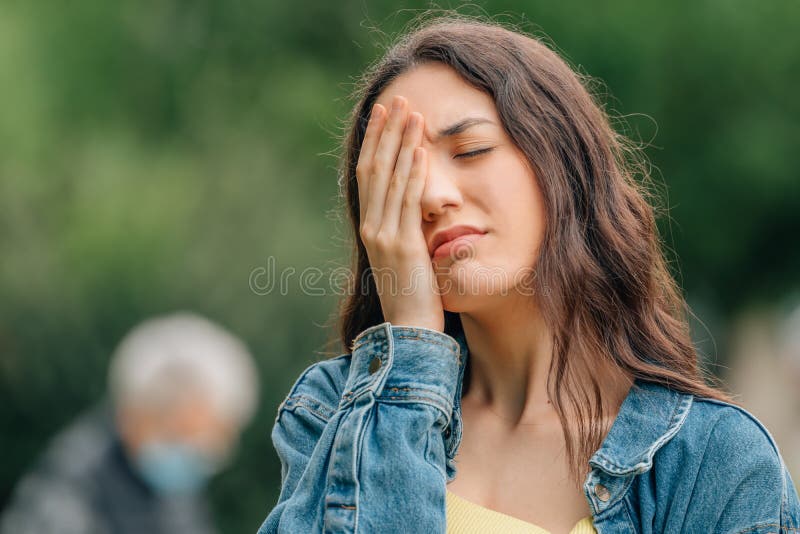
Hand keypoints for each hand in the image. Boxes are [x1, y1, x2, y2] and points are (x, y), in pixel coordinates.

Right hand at [355, 95, 444, 331]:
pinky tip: (419, 148)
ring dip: (401, 142)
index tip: (385, 115)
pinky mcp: (401, 245)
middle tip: (397, 98)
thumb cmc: (413, 297)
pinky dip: (412, 173)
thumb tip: (416, 205)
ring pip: (388, 178)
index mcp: (371, 226)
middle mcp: (371, 226)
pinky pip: (406, 201)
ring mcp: (383, 235)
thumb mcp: (406, 256)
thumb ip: (407, 228)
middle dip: (386, 131)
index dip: (376, 142)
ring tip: (410, 112)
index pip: (370, 174)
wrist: (409, 333)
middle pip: (375, 167)